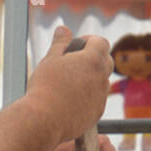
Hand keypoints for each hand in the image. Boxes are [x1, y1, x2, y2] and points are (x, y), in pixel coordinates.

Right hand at [26, 26, 112, 144]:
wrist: (43, 121)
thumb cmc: (44, 88)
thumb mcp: (50, 60)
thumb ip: (60, 43)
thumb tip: (63, 29)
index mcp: (93, 60)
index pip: (101, 42)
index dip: (89, 41)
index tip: (76, 46)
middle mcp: (102, 78)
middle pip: (107, 61)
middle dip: (94, 59)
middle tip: (74, 63)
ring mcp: (101, 97)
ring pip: (102, 82)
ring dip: (91, 79)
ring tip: (70, 83)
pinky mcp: (97, 114)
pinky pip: (97, 100)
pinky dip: (88, 97)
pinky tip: (70, 100)